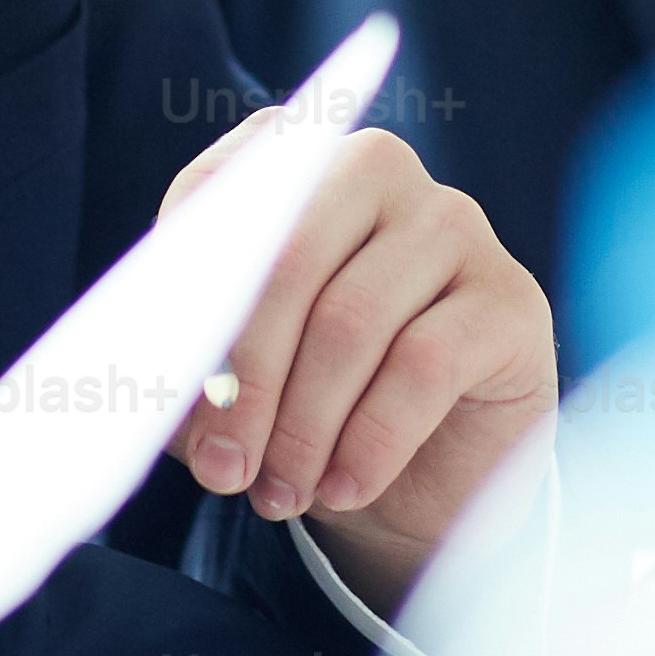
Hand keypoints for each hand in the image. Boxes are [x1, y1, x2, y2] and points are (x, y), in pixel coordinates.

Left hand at [158, 119, 556, 601]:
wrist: (420, 476)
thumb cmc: (311, 405)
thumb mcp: (233, 387)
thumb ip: (188, 375)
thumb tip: (145, 392)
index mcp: (291, 161)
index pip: (219, 201)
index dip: (184, 301)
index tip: (161, 391)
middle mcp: (375, 167)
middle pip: (290, 259)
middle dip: (245, 379)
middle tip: (223, 470)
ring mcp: (453, 224)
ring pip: (353, 319)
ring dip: (304, 426)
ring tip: (280, 494)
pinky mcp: (509, 298)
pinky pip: (424, 365)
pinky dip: (369, 443)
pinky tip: (344, 489)